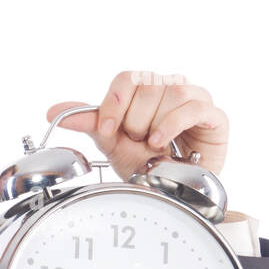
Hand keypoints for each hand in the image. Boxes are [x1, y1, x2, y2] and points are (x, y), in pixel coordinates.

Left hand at [46, 71, 229, 182]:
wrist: (172, 189)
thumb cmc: (147, 163)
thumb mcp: (112, 142)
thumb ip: (88, 123)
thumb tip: (53, 111)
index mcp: (146, 88)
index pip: (126, 79)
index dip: (112, 105)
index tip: (107, 130)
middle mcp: (170, 87)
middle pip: (147, 87)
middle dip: (135, 121)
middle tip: (138, 141)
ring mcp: (195, 98)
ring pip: (171, 93)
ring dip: (154, 124)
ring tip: (153, 145)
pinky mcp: (214, 116)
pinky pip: (194, 107)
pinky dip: (172, 125)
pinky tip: (163, 143)